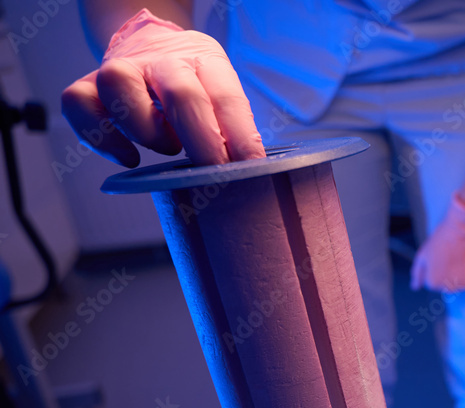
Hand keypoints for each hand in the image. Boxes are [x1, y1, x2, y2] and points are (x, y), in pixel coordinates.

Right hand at [61, 9, 264, 167]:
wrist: (149, 45)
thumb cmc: (191, 81)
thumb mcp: (218, 91)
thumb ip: (230, 125)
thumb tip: (248, 168)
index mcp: (202, 60)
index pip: (226, 96)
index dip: (240, 136)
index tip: (250, 167)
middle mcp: (160, 59)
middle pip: (180, 91)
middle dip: (202, 139)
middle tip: (214, 169)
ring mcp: (121, 68)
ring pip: (118, 84)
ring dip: (145, 128)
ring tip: (167, 147)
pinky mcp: (89, 85)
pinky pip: (79, 104)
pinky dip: (101, 137)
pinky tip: (128, 158)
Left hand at [410, 193, 464, 291]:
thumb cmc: (444, 238)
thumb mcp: (423, 254)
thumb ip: (418, 273)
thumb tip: (415, 287)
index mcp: (433, 283)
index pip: (433, 283)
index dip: (437, 268)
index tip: (442, 257)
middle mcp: (448, 288)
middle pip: (447, 286)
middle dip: (449, 275)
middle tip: (453, 257)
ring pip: (461, 284)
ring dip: (462, 275)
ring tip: (463, 258)